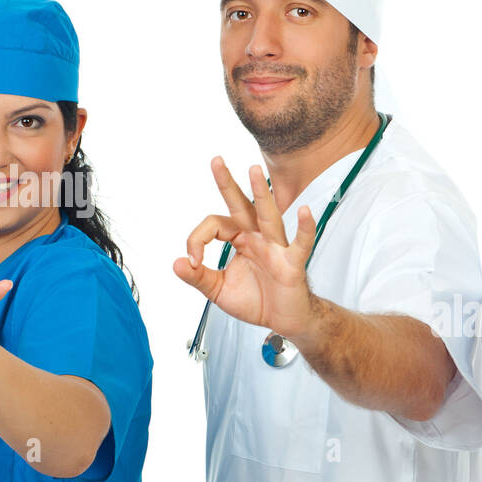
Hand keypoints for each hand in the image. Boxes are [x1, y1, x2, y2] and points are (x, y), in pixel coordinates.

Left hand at [173, 158, 315, 337]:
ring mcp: (276, 247)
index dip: (196, 240)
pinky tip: (304, 212)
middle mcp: (257, 237)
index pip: (214, 226)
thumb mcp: (219, 290)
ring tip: (254, 171)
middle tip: (216, 161)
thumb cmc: (257, 300)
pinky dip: (305, 228)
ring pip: (267, 215)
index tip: (192, 262)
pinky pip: (301, 243)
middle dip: (227, 183)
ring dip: (261, 193)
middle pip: (240, 205)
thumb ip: (198, 277)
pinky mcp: (292, 263)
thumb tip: (176, 263)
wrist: (284, 320)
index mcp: (240, 240)